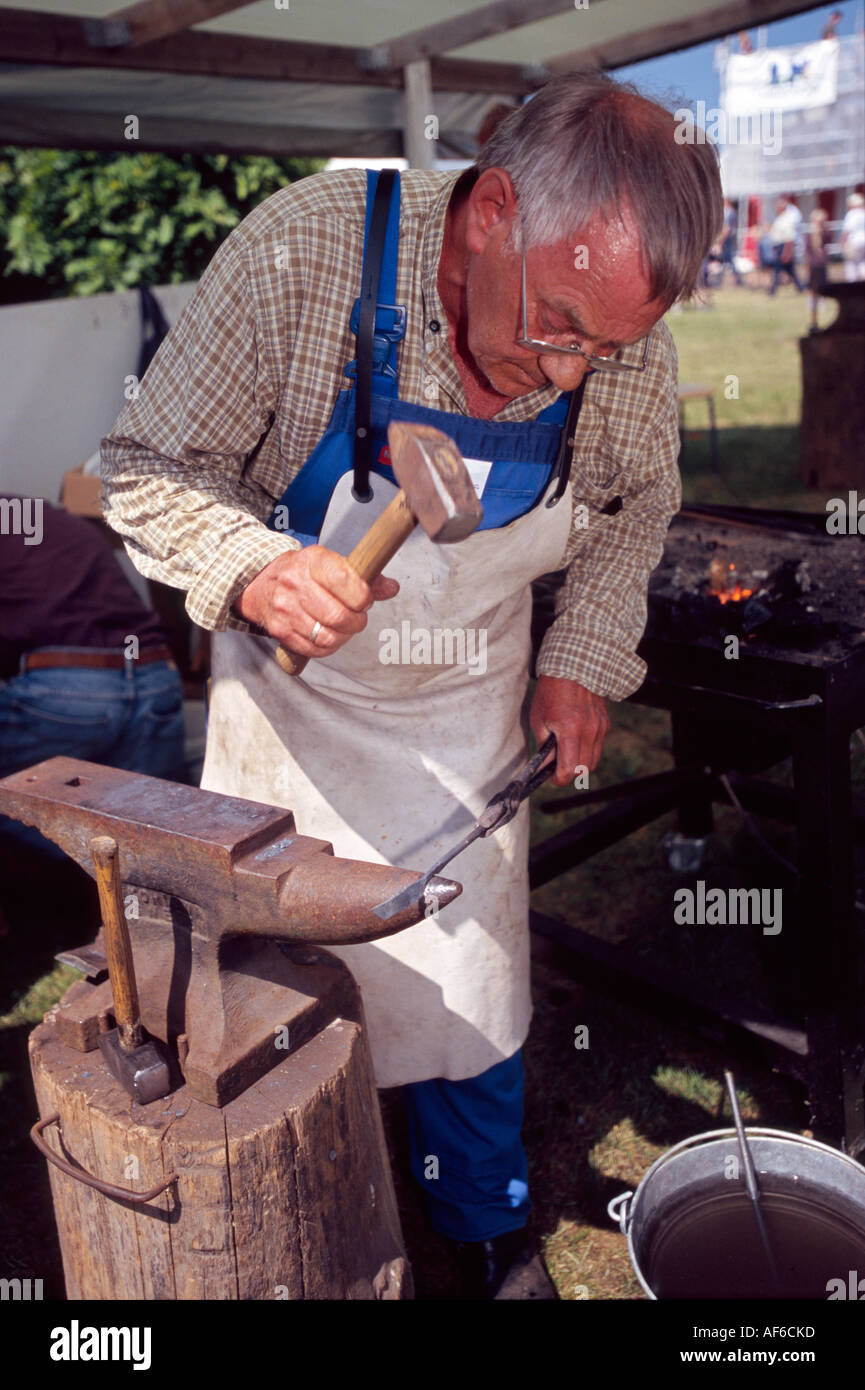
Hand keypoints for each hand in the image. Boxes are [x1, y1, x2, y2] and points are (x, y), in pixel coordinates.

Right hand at [234, 546, 398, 657]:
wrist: (260, 584)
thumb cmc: (304, 574)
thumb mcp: (331, 565)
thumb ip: (363, 578)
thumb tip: (392, 588)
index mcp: (312, 560)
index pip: (345, 581)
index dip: (363, 596)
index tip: (365, 599)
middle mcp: (294, 583)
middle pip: (338, 616)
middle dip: (357, 621)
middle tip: (357, 616)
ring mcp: (284, 608)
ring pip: (327, 636)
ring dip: (344, 636)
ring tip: (343, 627)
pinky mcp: (279, 631)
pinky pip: (314, 649)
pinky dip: (328, 647)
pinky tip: (329, 635)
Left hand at [530, 675, 609, 786]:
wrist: (574, 667)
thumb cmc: (551, 691)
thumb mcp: (539, 718)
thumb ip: (544, 746)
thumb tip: (546, 767)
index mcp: (571, 730)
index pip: (569, 769)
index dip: (559, 779)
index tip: (551, 777)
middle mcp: (590, 731)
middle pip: (584, 769)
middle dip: (569, 773)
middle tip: (556, 767)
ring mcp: (600, 728)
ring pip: (593, 761)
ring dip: (579, 763)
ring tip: (564, 753)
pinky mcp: (605, 723)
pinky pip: (597, 747)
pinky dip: (586, 750)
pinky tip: (574, 740)